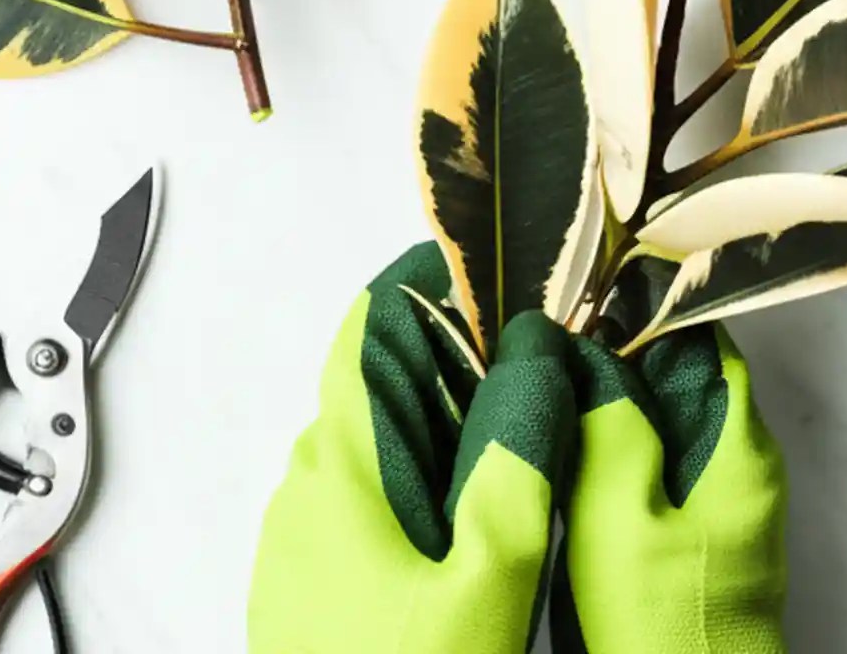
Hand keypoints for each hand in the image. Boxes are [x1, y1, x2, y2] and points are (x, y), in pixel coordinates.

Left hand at [248, 243, 576, 652]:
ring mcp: (303, 533)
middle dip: (459, 348)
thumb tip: (534, 350)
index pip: (373, 328)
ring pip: (377, 436)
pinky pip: (368, 491)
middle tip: (543, 345)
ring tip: (526, 415)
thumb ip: (514, 455)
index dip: (433, 284)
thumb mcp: (489, 574)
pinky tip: (475, 501)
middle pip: (378, 378)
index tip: (504, 270)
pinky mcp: (313, 575)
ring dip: (446, 412)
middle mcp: (307, 483)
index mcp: (341, 464)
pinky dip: (423, 469)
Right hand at [552, 325, 787, 652]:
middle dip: (622, 349)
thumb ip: (609, 423)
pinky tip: (572, 443)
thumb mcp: (619, 513)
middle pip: (686, 377)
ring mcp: (726, 502)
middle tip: (551, 330)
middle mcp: (745, 464)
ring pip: (670, 420)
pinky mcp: (700, 533)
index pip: (704, 340)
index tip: (583, 290)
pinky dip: (621, 442)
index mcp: (740, 446)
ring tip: (551, 375)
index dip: (645, 308)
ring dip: (617, 396)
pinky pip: (662, 463)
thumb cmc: (658, 619)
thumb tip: (585, 347)